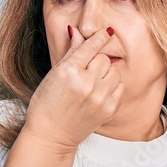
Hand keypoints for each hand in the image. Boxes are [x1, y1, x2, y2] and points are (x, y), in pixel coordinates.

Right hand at [23, 27, 123, 150]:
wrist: (51, 135)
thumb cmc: (46, 105)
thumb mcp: (53, 74)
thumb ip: (70, 52)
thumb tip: (77, 31)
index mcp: (70, 72)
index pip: (91, 46)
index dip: (99, 37)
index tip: (106, 32)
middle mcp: (87, 84)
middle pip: (104, 58)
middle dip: (96, 60)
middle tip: (86, 70)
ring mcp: (100, 97)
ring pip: (114, 72)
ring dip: (105, 73)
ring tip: (92, 82)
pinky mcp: (109, 109)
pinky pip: (120, 87)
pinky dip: (112, 87)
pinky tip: (98, 92)